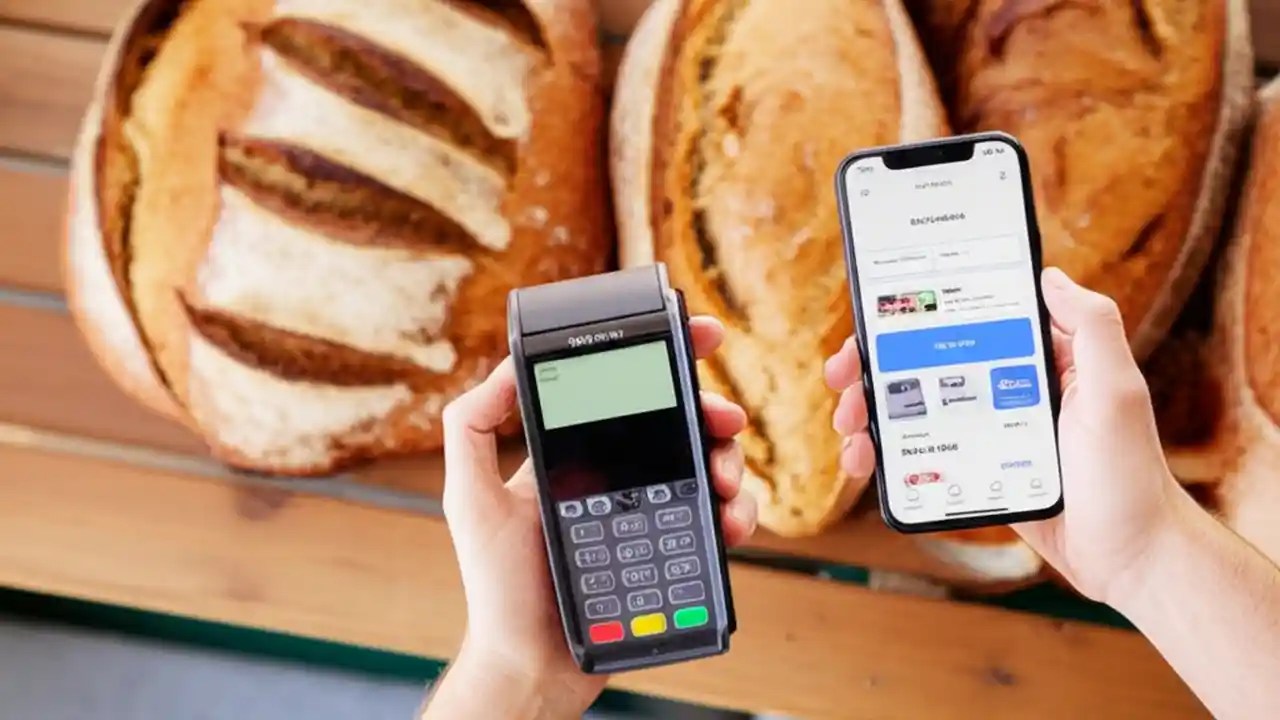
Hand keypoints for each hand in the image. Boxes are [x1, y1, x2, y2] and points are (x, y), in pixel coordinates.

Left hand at [427, 316, 757, 718]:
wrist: (534, 664)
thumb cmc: (497, 588)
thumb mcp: (470, 498)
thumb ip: (471, 428)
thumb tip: (505, 366)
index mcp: (577, 456)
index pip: (621, 394)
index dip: (662, 362)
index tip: (698, 337)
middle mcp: (617, 479)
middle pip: (678, 426)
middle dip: (712, 412)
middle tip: (726, 420)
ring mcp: (647, 514)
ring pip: (708, 468)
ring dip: (730, 463)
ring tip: (727, 482)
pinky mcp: (672, 553)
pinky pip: (715, 521)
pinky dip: (736, 514)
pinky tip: (730, 523)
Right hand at [824, 268, 1184, 603]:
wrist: (1132, 558)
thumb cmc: (1131, 476)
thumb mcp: (1117, 392)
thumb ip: (1092, 328)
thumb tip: (1049, 276)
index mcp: (1036, 360)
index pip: (961, 320)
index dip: (909, 316)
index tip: (870, 325)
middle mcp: (1005, 388)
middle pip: (922, 362)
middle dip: (872, 367)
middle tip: (841, 381)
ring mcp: (987, 431)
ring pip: (912, 409)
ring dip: (870, 413)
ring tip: (849, 431)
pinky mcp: (977, 471)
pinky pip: (922, 454)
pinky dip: (887, 455)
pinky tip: (867, 462)